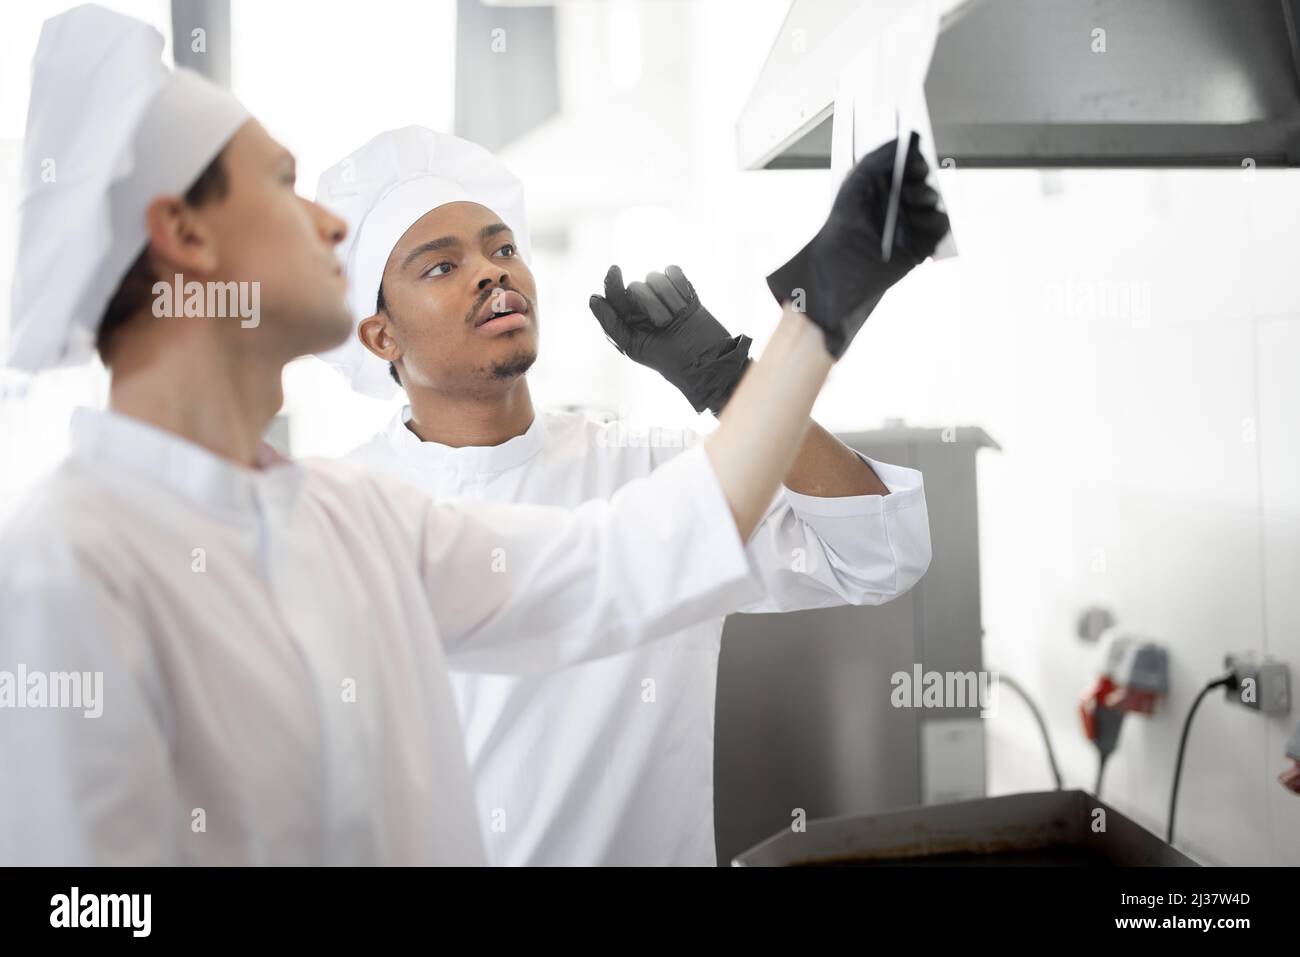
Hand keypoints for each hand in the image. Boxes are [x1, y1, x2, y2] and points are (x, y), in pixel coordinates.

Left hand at [588, 264, 751, 414]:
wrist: (704, 359)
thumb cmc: (667, 358)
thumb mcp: (633, 346)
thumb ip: (611, 323)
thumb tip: (593, 298)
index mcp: (627, 317)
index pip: (614, 292)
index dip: (612, 280)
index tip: (615, 271)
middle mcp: (643, 303)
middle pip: (636, 286)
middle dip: (650, 304)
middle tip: (663, 323)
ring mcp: (663, 294)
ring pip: (655, 277)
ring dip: (667, 298)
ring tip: (678, 317)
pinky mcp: (683, 287)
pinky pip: (673, 271)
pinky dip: (679, 285)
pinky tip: (687, 302)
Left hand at [766, 131, 949, 357]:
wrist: (840, 268)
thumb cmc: (843, 225)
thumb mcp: (855, 183)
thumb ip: (878, 158)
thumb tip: (905, 139)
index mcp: (885, 185)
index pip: (910, 163)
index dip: (914, 159)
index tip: (911, 160)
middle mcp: (900, 201)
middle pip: (925, 180)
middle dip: (919, 180)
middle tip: (909, 185)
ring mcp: (913, 223)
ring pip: (935, 202)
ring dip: (924, 201)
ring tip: (907, 208)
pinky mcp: (922, 244)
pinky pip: (940, 225)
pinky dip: (933, 222)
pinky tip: (914, 226)